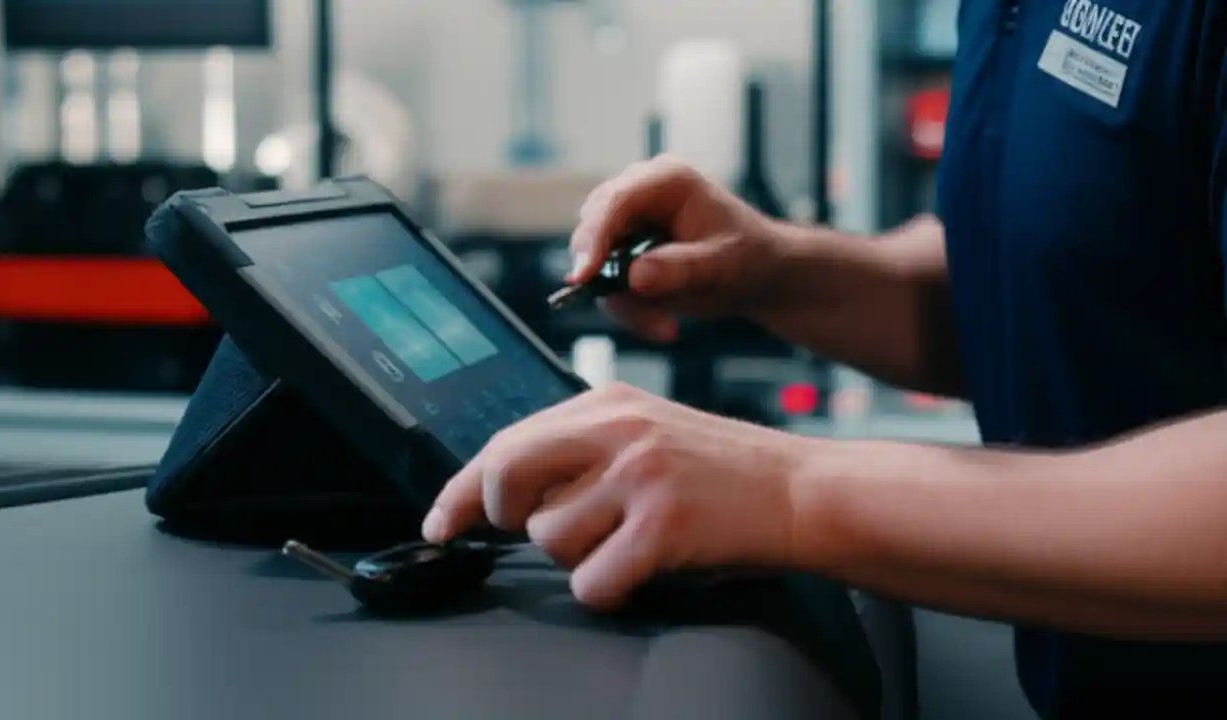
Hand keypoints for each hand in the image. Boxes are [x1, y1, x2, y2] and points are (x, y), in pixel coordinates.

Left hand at [421, 383, 809, 609]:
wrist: (799, 490)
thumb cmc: (721, 470)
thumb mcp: (646, 430)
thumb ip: (580, 446)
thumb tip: (504, 489)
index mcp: (605, 402)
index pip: (505, 441)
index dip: (463, 489)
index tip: (439, 523)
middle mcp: (617, 429)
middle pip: (507, 479)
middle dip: (512, 518)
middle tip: (554, 527)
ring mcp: (639, 474)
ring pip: (549, 538)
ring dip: (581, 554)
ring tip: (631, 537)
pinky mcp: (662, 524)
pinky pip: (591, 582)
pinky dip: (610, 589)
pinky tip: (644, 567)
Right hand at [568, 156, 786, 343]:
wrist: (758, 275)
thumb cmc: (748, 257)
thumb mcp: (721, 265)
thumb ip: (679, 269)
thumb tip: (635, 277)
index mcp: (666, 181)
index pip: (615, 201)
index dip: (594, 236)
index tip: (584, 276)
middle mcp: (640, 194)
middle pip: (594, 229)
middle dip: (607, 276)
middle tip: (636, 313)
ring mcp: (629, 223)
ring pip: (596, 263)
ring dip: (623, 301)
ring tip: (663, 326)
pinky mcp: (625, 251)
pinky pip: (608, 284)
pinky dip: (630, 309)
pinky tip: (662, 324)